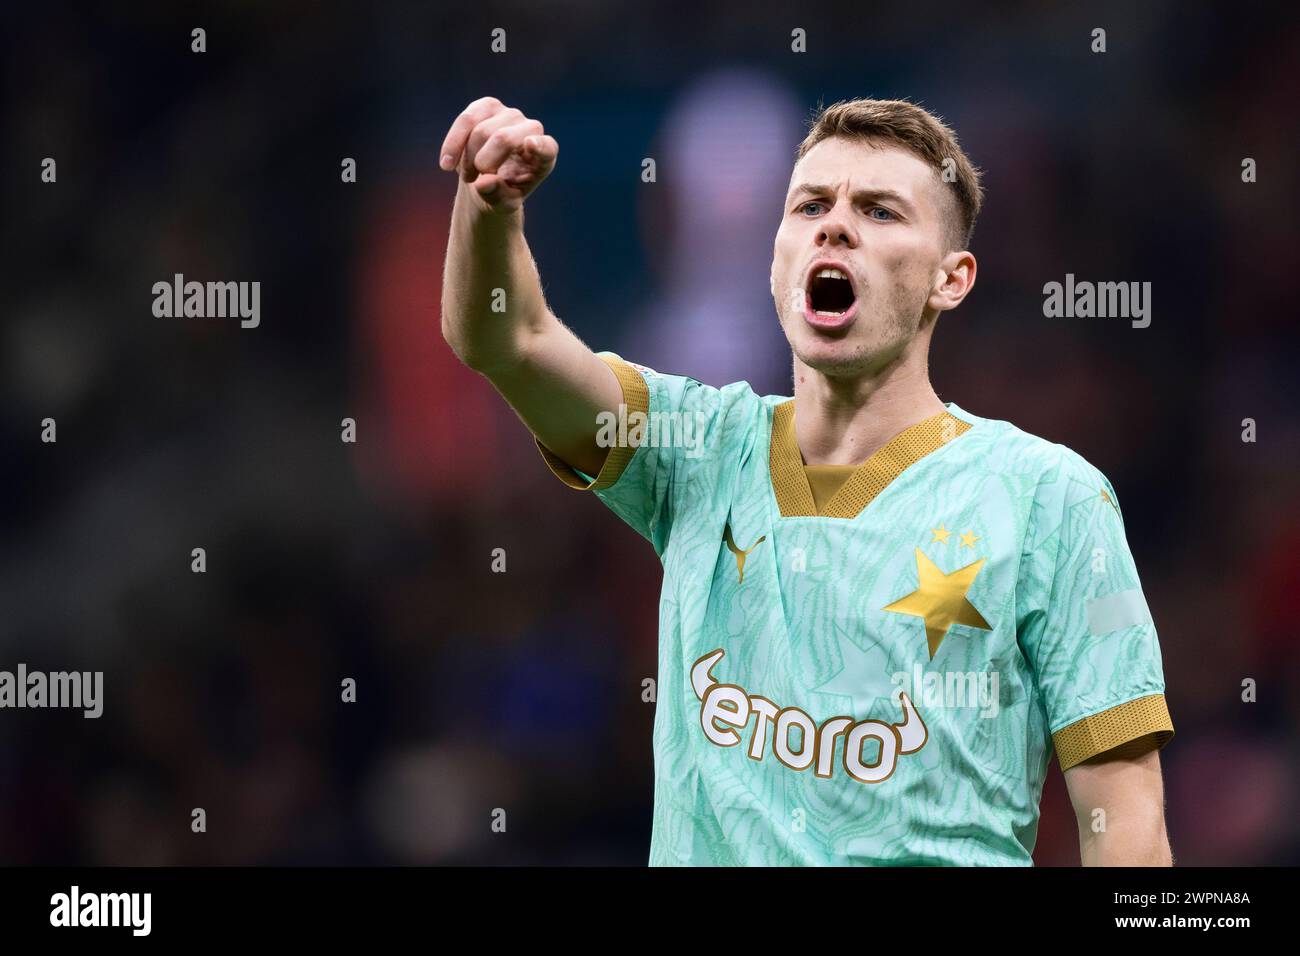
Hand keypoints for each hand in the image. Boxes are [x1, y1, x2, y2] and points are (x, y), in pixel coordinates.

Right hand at [438, 96, 557, 213]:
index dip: (539, 145)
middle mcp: (531, 130)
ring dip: (467, 158)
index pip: (547, 147)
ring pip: (480, 131)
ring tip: (466, 176)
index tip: (529, 145)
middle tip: (472, 181)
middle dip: (482, 162)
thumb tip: (484, 182)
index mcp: (544, 157)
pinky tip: (447, 163)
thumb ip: (497, 196)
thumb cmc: (502, 193)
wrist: (487, 180)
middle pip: (503, 138)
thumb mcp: (501, 204)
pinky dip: (453, 144)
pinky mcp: (488, 106)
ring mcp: (510, 115)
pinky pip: (466, 120)